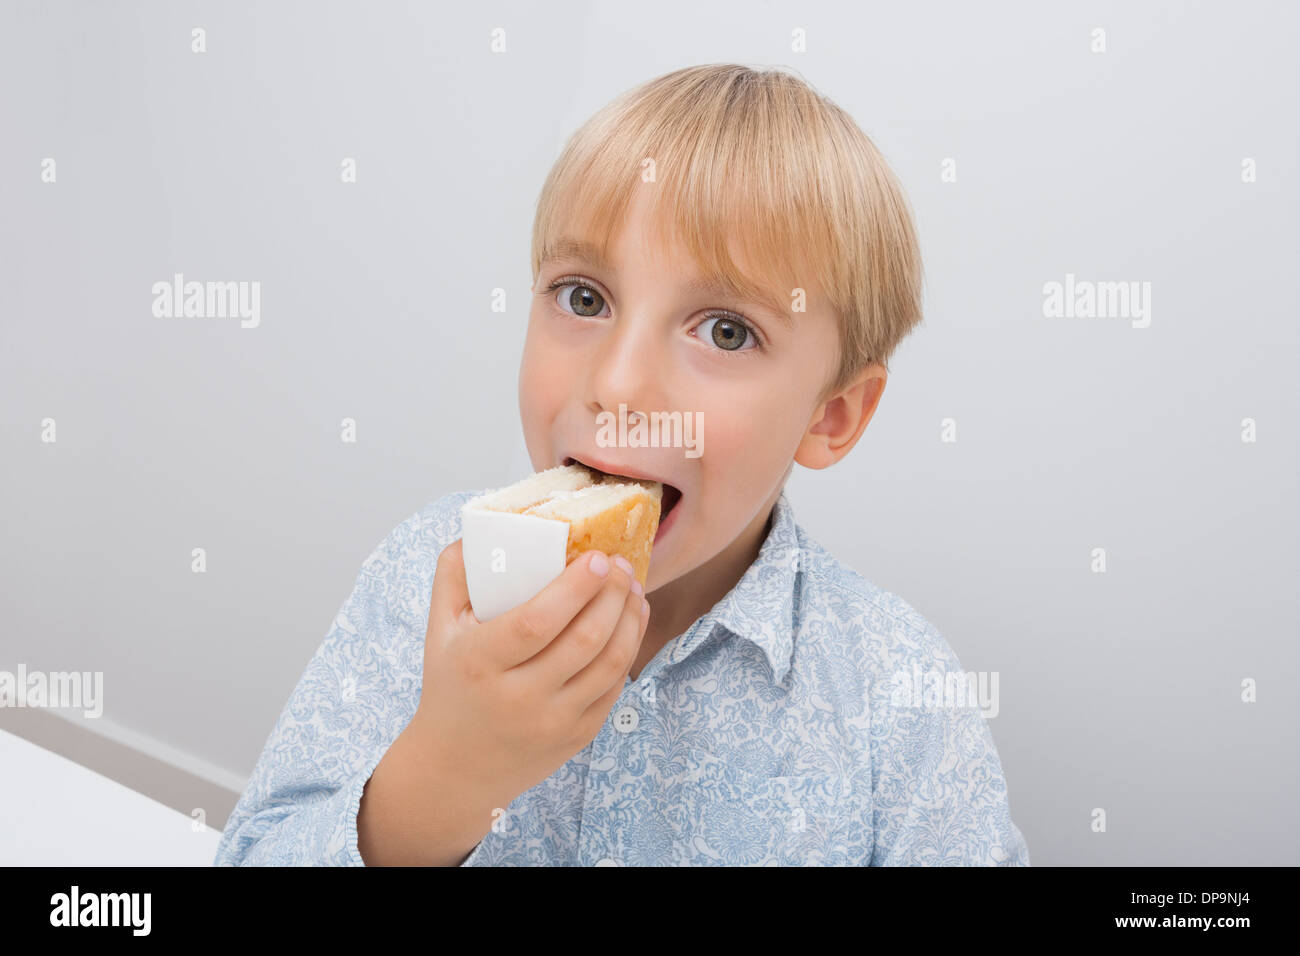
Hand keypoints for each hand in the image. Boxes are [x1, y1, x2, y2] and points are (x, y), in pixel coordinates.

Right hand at [411, 539, 649, 808]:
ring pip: (609, 663)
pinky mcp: (577, 736)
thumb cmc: (451, 686)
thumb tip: (477, 531)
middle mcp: (520, 698)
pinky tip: (631, 620)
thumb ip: (453, 576)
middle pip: (584, 639)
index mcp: (481, 663)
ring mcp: (553, 721)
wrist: (455, 769)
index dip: (574, 588)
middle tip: (621, 564)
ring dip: (630, 618)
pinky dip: (629, 648)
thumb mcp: (438, 631)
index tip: (597, 557)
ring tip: (632, 587)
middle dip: (612, 594)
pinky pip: (614, 687)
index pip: (536, 622)